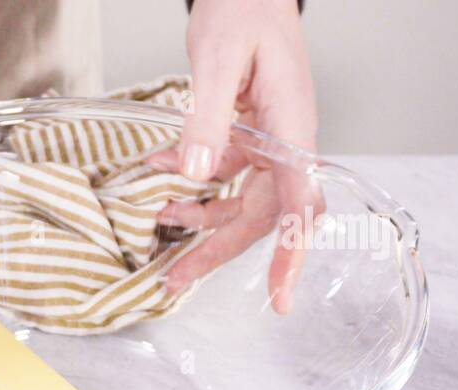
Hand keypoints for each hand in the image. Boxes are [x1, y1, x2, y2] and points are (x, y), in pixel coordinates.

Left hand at [150, 0, 317, 313]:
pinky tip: (159, 179)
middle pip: (259, 215)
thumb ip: (206, 118)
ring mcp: (267, 143)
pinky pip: (222, 175)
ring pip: (237, 201)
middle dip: (216, 250)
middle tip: (175, 281)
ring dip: (199, 220)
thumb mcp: (217, 62)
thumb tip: (193, 173)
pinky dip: (190, 184)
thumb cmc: (243, 13)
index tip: (281, 295)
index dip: (290, 252)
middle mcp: (285, 145)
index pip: (299, 204)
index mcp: (292, 130)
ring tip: (158, 227)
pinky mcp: (245, 136)